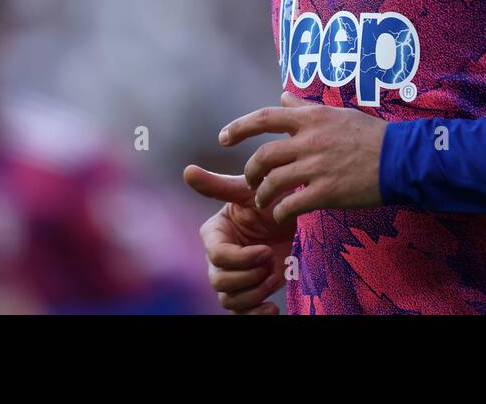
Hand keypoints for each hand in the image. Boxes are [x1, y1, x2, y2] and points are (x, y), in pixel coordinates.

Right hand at [182, 163, 294, 313]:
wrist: (299, 219)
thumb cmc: (275, 199)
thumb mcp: (250, 191)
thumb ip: (218, 185)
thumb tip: (187, 171)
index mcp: (214, 234)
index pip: (218, 256)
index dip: (242, 258)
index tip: (265, 251)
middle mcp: (218, 257)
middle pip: (220, 281)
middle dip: (249, 276)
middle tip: (271, 262)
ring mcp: (232, 276)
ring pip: (229, 300)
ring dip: (254, 292)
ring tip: (274, 274)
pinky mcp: (247, 291)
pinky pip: (240, 313)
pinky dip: (255, 315)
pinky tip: (272, 308)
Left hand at [221, 90, 386, 224]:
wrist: (402, 159)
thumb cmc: (372, 135)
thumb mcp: (338, 113)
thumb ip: (305, 108)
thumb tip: (282, 96)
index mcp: (312, 118)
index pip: (265, 118)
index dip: (239, 128)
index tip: (223, 138)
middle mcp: (310, 140)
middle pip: (263, 156)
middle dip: (251, 172)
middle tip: (252, 182)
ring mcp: (317, 167)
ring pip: (272, 182)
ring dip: (263, 195)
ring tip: (265, 202)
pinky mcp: (326, 192)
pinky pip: (290, 205)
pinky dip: (280, 212)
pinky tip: (282, 215)